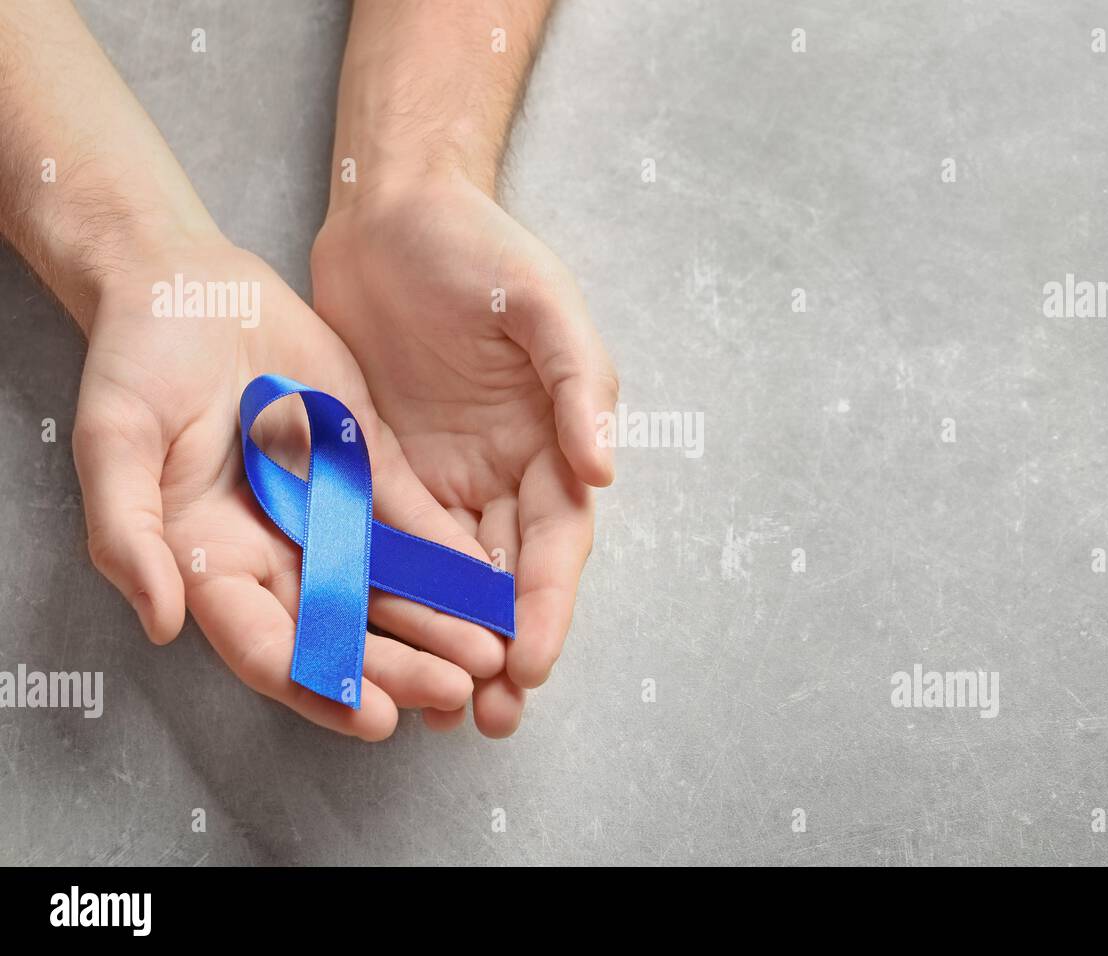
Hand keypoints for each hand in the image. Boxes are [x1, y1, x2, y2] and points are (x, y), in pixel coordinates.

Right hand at [74, 235, 494, 738]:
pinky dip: (451, 556)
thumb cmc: (135, 365)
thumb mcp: (112, 442)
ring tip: (490, 652)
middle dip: (400, 667)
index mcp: (213, 563)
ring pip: (390, 587)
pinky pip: (415, 523)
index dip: (319, 687)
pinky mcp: (367, 473)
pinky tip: (492, 580)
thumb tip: (162, 622)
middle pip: (344, 630)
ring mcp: (327, 516)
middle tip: (457, 690)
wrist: (189, 290)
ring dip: (438, 625)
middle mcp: (277, 555)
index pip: (269, 647)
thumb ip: (127, 533)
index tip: (375, 719)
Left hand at [311, 172, 617, 736]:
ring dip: (449, 645)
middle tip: (490, 717)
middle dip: (503, 650)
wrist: (392, 215)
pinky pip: (388, 547)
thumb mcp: (541, 306)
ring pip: (450, 581)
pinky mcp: (384, 472)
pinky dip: (390, 600)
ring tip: (439, 709)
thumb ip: (576, 384)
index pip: (555, 544)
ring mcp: (443, 479)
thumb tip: (604, 472)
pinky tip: (378, 644)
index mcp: (551, 445)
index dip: (549, 606)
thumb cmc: (479, 251)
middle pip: (507, 580)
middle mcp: (502, 475)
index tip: (533, 665)